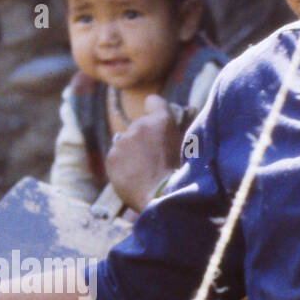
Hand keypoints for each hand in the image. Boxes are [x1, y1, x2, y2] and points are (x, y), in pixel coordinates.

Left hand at [103, 94, 182, 212]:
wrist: (162, 198)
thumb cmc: (181, 174)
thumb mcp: (188, 147)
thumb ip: (179, 130)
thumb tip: (181, 117)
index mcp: (161, 120)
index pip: (153, 101)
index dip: (155, 109)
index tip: (155, 119)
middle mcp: (139, 126)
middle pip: (139, 127)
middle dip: (144, 139)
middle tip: (154, 159)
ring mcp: (123, 142)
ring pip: (126, 143)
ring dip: (133, 153)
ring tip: (144, 172)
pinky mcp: (111, 158)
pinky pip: (116, 158)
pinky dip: (123, 166)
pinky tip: (134, 178)